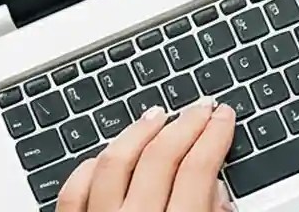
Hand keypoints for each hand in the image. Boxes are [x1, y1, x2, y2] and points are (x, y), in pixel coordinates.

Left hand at [56, 99, 235, 211]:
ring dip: (139, 132)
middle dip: (187, 124)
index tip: (224, 116)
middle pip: (161, 157)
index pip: (199, 168)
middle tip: (202, 107)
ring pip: (114, 162)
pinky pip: (74, 191)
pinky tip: (107, 154)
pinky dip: (89, 167)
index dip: (216, 135)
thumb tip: (217, 192)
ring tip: (158, 114)